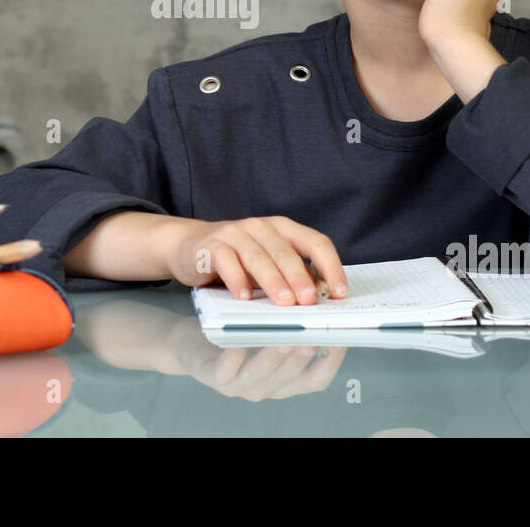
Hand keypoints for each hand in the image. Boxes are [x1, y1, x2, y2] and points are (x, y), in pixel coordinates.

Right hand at [165, 217, 348, 304]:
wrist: (189, 246)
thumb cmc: (237, 259)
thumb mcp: (268, 264)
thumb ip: (292, 274)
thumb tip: (321, 295)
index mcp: (283, 229)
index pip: (315, 242)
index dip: (331, 266)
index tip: (340, 291)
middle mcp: (261, 227)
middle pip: (286, 251)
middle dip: (300, 277)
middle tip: (310, 301)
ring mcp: (235, 233)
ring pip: (258, 257)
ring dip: (273, 281)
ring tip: (284, 303)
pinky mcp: (211, 245)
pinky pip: (226, 261)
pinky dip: (237, 280)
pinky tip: (245, 297)